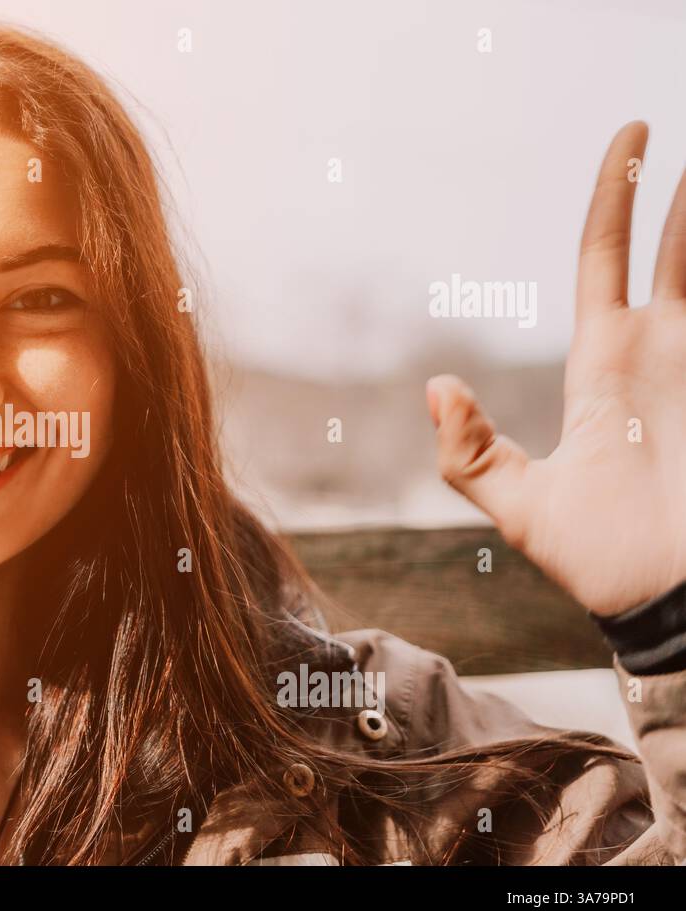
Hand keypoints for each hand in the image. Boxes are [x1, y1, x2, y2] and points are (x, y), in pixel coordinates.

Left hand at [427, 121, 685, 616]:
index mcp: (606, 366)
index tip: (634, 134)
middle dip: (681, 189)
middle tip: (673, 121)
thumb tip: (435, 386)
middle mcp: (663, 353)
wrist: (666, 604)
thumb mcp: (519, 505)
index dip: (616, 198)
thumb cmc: (599, 559)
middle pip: (677, 246)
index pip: (605, 258)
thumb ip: (470, 454)